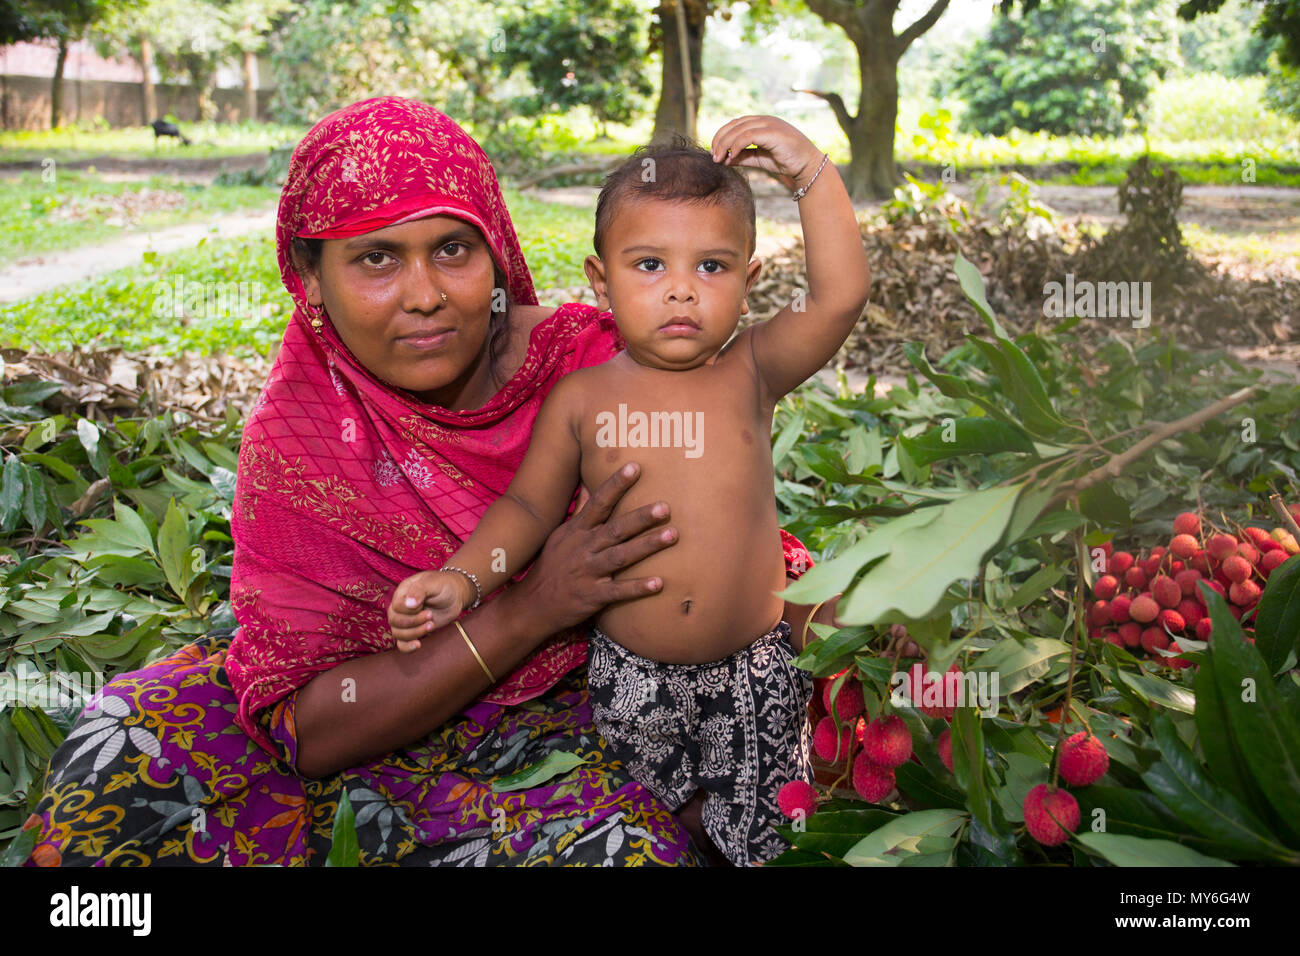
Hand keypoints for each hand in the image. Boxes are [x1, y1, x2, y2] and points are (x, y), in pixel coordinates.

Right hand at [388, 570, 470, 651]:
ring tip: (432, 625)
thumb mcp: (432, 583)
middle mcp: (401, 607)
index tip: (424, 604)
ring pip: (398, 633)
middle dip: (413, 622)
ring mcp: (406, 620)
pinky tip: (418, 645)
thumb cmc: (443, 585)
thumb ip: (419, 590)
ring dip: (415, 632)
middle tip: (430, 616)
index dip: (410, 610)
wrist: (455, 594)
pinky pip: (402, 643)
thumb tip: (409, 604)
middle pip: (394, 621)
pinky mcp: (414, 630)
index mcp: (402, 593)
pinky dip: (407, 647)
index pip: (396, 607)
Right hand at [504, 462, 675, 631]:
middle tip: (666, 507)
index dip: (616, 485)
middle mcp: (583, 548)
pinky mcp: (592, 596)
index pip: (599, 503)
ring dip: (647, 545)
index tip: (635, 467)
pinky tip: (659, 583)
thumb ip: (580, 510)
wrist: (532, 604)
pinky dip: (637, 587)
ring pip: (620, 556)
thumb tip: (588, 483)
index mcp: (577, 531)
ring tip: (672, 535)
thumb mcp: (561, 535)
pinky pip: (618, 591)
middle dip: (641, 517)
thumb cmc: (551, 566)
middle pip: (616, 529)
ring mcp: (587, 572)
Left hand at [710, 115, 822, 194]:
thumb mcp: (759, 158)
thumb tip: (724, 159)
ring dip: (725, 144)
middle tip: (714, 156)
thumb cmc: (785, 161)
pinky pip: (747, 136)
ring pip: (738, 130)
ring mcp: (768, 124)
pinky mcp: (771, 132)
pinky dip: (736, 146)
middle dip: (720, 140)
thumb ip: (743, 156)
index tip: (715, 152)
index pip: (736, 124)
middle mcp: (764, 120)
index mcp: (761, 123)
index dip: (722, 136)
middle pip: (734, 125)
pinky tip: (731, 157)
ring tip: (719, 159)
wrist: (806, 165)